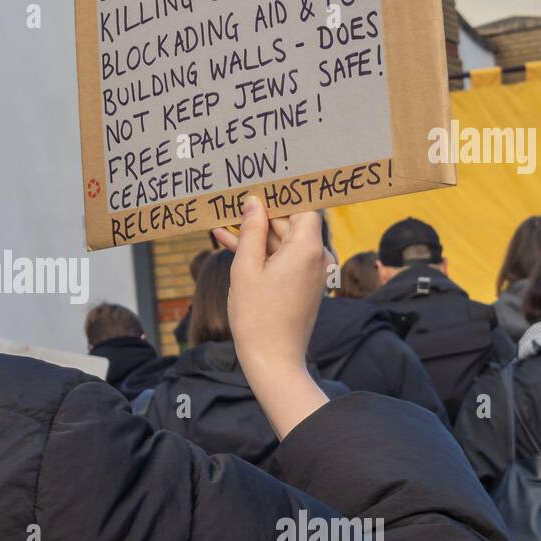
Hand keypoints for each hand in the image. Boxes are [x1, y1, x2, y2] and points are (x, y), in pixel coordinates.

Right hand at [213, 198, 333, 438]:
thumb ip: (251, 231)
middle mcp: (316, 256)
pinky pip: (281, 258)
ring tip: (224, 215)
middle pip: (291, 221)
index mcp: (307, 247)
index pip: (303, 204)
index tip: (264, 179)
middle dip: (264, 209)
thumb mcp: (246, 269)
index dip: (284, 192)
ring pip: (282, 240)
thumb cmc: (257, 317)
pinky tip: (228, 239)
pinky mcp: (300, 285)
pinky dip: (260, 251)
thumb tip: (253, 203)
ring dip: (256, 231)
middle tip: (237, 192)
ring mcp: (309, 272)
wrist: (272, 360)